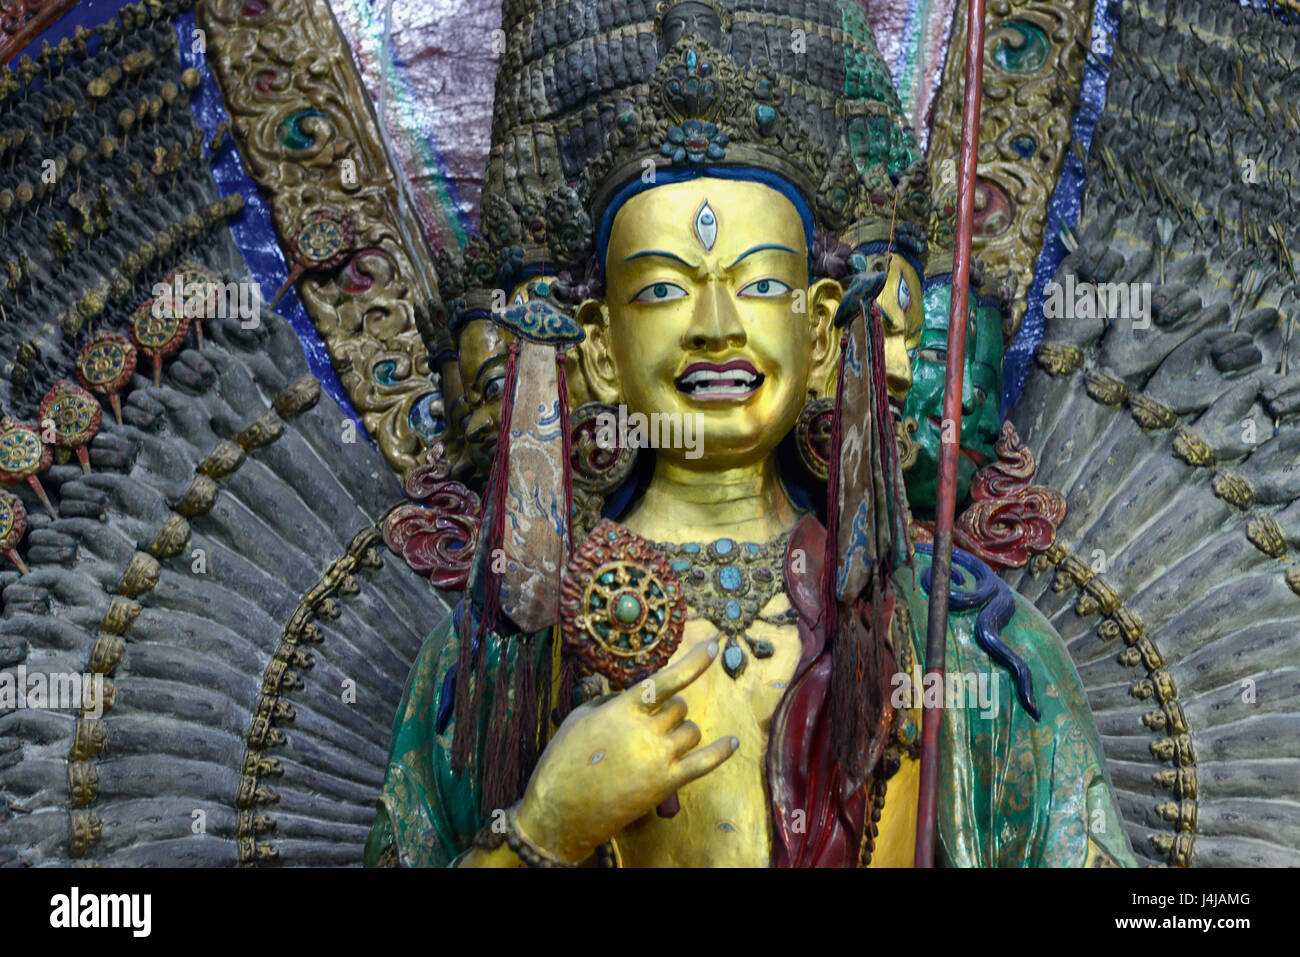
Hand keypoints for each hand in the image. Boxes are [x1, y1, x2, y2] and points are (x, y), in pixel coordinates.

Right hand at [513, 639, 737, 863]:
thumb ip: (608, 702)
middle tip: (653, 721)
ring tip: (663, 741)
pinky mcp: (665, 785)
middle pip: (680, 707)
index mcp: (623, 709)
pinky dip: (721, 752)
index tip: (711, 647)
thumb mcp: (579, 718)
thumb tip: (627, 696)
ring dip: (682, 731)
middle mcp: (646, 731)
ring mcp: (659, 759)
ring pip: (692, 731)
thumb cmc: (563, 761)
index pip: (665, 680)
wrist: (560, 812)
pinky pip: (704, 764)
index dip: (693, 663)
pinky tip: (734, 742)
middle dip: (671, 709)